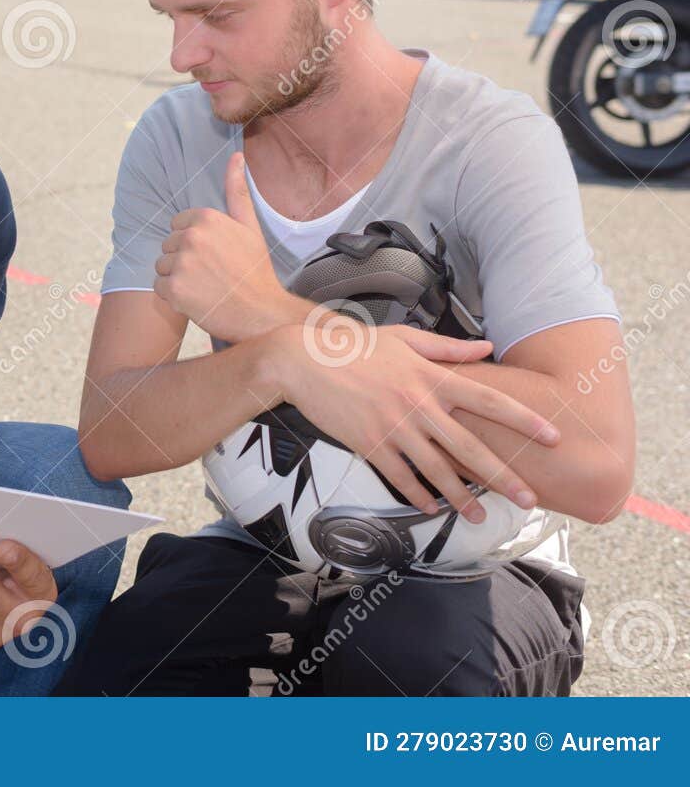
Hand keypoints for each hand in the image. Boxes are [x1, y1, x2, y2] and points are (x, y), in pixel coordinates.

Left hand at [156, 151, 301, 341]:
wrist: (263, 314)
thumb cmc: (255, 270)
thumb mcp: (249, 227)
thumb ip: (236, 191)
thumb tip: (235, 155)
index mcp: (206, 218)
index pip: (177, 226)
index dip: (194, 243)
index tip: (215, 256)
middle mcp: (191, 237)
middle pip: (168, 246)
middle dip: (184, 260)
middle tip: (212, 273)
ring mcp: (181, 263)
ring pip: (162, 267)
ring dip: (177, 279)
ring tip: (205, 286)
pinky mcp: (174, 289)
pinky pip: (159, 287)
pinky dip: (173, 297)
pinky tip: (197, 299)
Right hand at [261, 321, 560, 521]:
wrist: (301, 359)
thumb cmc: (354, 347)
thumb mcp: (403, 339)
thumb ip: (447, 348)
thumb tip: (486, 347)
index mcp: (431, 378)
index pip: (488, 400)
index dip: (523, 420)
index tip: (553, 436)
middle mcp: (418, 406)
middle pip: (470, 448)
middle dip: (503, 477)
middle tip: (529, 500)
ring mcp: (393, 428)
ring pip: (437, 470)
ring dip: (462, 497)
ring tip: (480, 515)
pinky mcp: (368, 445)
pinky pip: (399, 477)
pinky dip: (417, 495)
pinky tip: (431, 508)